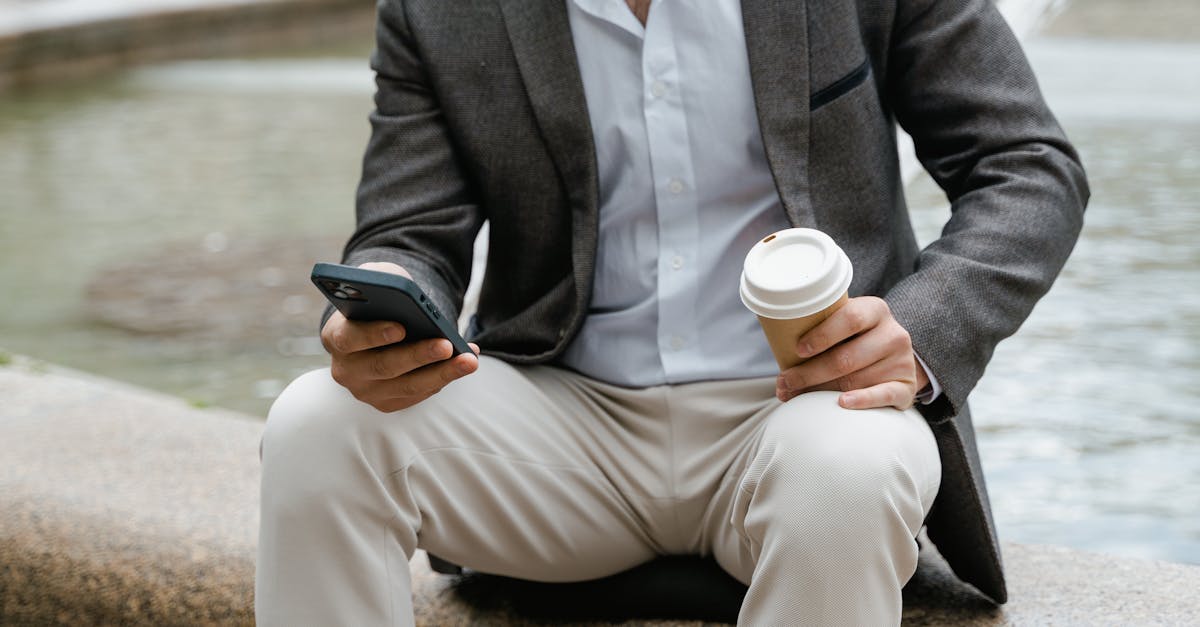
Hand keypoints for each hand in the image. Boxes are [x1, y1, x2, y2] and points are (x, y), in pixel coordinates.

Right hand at [322, 262, 479, 412]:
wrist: (377, 327)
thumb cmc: (380, 301)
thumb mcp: (379, 283)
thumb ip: (388, 283)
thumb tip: (411, 295)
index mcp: (336, 336)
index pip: (349, 338)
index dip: (374, 334)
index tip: (401, 327)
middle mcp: (346, 369)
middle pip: (383, 366)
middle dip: (418, 355)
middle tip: (446, 345)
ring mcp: (365, 390)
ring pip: (407, 386)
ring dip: (441, 373)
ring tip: (468, 360)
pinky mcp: (387, 403)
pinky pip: (418, 394)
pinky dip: (443, 379)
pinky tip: (464, 363)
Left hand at [775, 296, 928, 410]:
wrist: (894, 357)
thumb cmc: (856, 339)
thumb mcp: (846, 325)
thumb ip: (820, 331)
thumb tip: (779, 365)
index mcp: (875, 310)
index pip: (850, 319)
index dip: (822, 335)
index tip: (798, 349)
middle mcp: (893, 334)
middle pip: (846, 357)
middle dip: (810, 372)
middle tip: (786, 381)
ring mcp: (901, 362)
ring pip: (855, 380)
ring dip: (820, 391)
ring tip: (796, 395)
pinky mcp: (906, 387)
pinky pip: (883, 396)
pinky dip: (861, 400)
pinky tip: (841, 403)